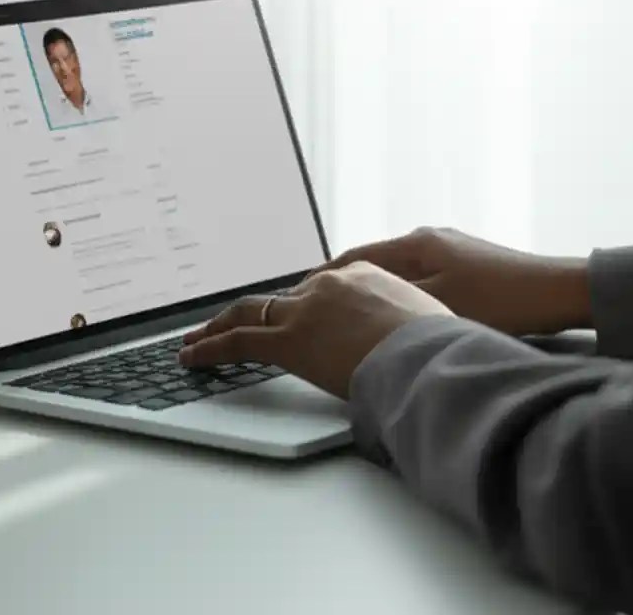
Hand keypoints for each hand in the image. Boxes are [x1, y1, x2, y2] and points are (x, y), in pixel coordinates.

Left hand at [178, 261, 452, 398]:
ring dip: (219, 325)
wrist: (428, 355)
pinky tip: (191, 356)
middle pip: (279, 296)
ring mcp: (305, 309)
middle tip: (228, 318)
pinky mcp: (287, 340)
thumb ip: (411, 330)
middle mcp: (329, 285)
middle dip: (250, 309)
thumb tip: (423, 349)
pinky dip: (210, 348)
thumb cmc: (441, 348)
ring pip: (249, 313)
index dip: (300, 305)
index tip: (290, 314)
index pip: (320, 289)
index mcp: (365, 276)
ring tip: (196, 338)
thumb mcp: (431, 326)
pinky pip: (236, 342)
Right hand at [313, 227, 590, 335]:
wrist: (562, 291)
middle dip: (342, 285)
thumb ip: (392, 302)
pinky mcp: (469, 266)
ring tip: (350, 315)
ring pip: (395, 273)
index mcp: (417, 245)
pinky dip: (398, 295)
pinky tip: (399, 316)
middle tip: (314, 307)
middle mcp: (430, 240)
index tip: (297, 294)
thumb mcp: (439, 306)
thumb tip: (350, 302)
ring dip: (371, 291)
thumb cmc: (505, 300)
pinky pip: (419, 280)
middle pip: (371, 263)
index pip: (353, 258)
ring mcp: (451, 251)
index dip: (322, 278)